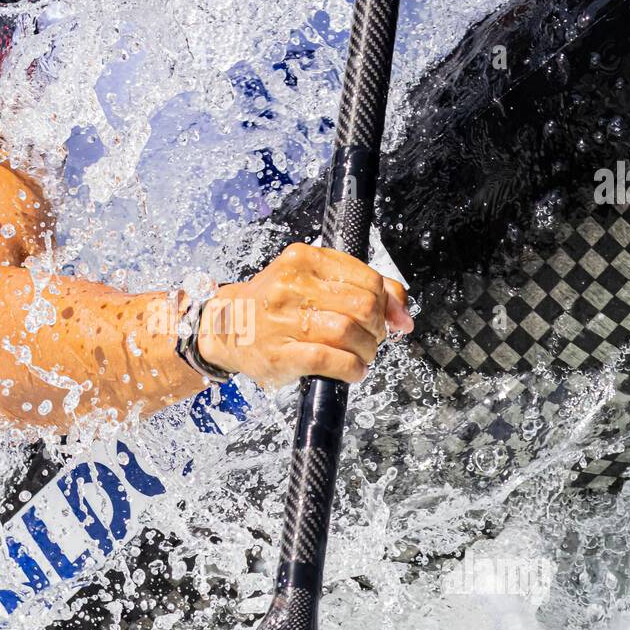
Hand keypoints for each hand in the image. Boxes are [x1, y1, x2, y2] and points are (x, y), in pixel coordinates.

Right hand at [199, 242, 412, 388]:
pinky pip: (330, 360)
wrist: (226, 328)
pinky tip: (352, 370)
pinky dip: (351, 369)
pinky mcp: (280, 353)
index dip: (386, 304)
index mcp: (303, 259)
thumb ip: (364, 289)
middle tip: (371, 339)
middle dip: (377, 329)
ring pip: (348, 333)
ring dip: (366, 351)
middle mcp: (291, 284)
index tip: (386, 319)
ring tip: (360, 356)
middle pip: (363, 306)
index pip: (367, 279)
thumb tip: (404, 316)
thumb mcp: (315, 283)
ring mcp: (283, 319)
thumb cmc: (275, 306)